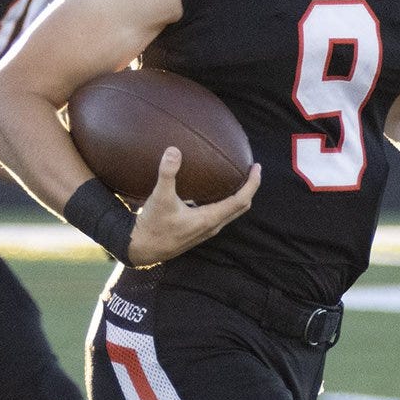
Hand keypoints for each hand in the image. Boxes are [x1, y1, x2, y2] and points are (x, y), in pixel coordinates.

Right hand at [124, 146, 260, 264]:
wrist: (141, 249)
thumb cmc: (152, 226)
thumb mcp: (159, 198)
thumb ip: (167, 173)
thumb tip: (174, 151)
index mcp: (209, 218)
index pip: (240, 200)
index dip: (252, 183)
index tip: (257, 167)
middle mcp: (212, 226)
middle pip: (240, 207)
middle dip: (249, 188)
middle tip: (252, 169)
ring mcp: (206, 230)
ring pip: (231, 212)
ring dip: (238, 196)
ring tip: (238, 178)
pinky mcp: (198, 231)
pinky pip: (220, 214)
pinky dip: (226, 201)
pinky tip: (215, 191)